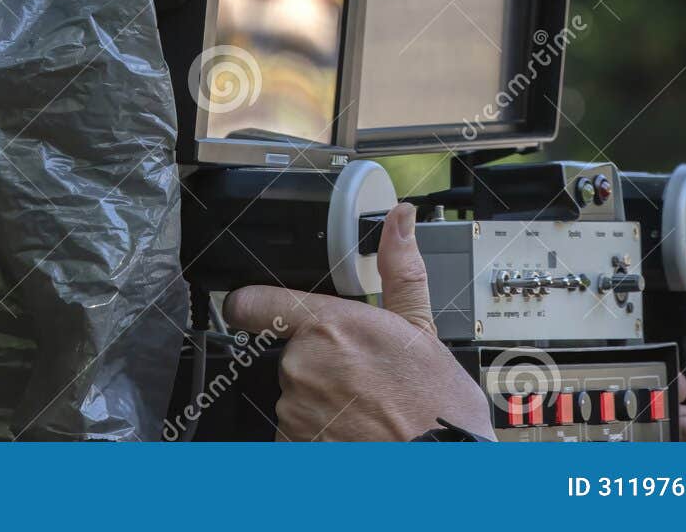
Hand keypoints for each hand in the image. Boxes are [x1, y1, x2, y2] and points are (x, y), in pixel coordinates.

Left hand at [224, 202, 495, 441]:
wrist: (439, 465)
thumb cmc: (435, 405)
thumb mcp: (422, 329)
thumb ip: (399, 270)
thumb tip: (400, 219)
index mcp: (330, 326)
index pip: (256, 304)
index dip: (248, 305)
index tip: (245, 308)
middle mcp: (303, 366)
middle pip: (291, 360)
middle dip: (319, 371)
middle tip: (361, 384)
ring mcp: (294, 411)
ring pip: (295, 401)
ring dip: (320, 407)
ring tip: (363, 415)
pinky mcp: (292, 449)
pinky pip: (295, 438)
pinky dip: (318, 439)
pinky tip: (352, 437)